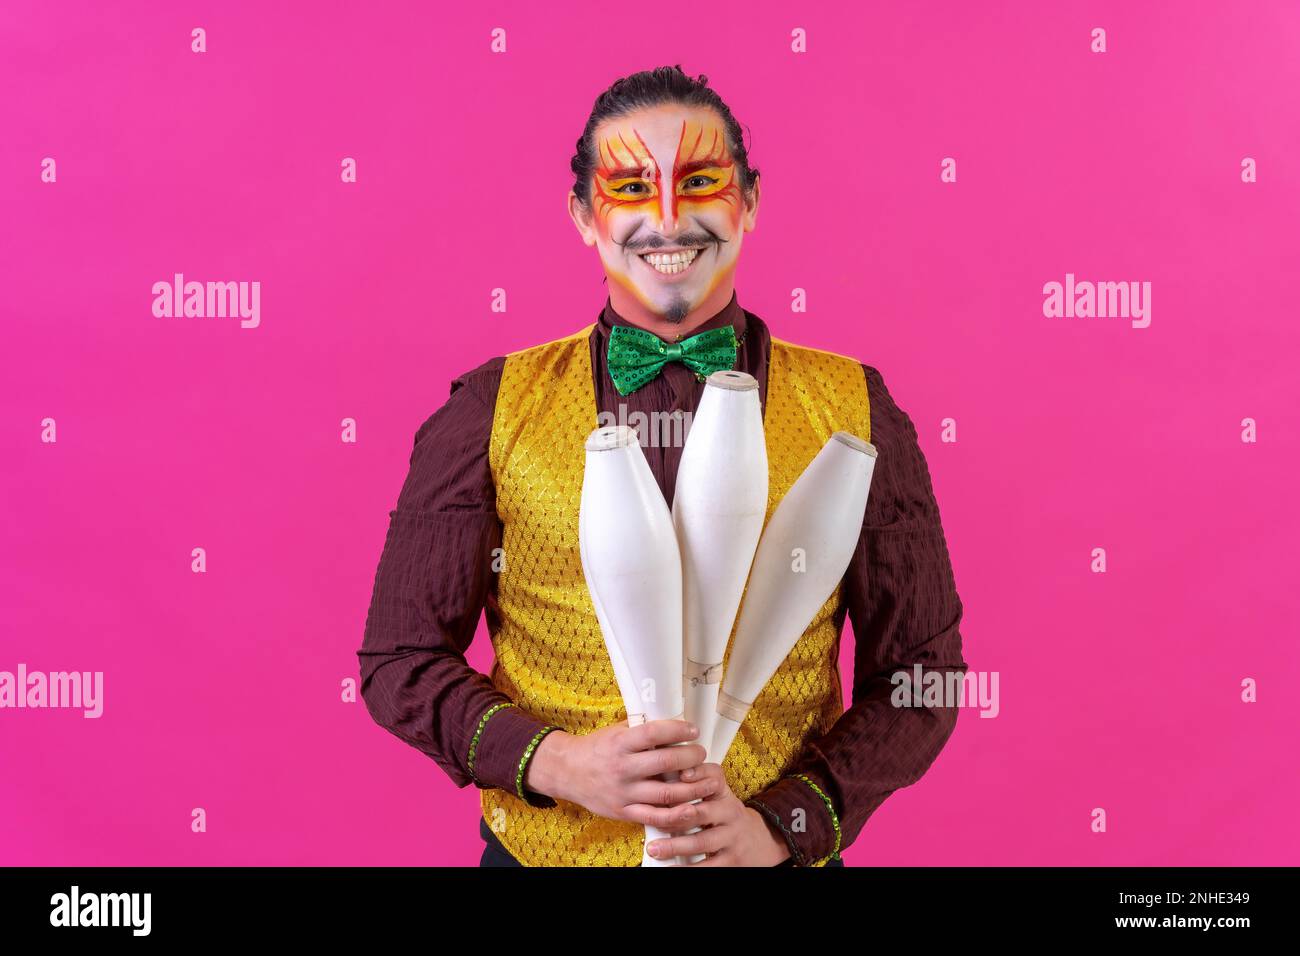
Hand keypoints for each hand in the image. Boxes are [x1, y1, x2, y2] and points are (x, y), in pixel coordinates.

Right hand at [523, 719, 717, 823]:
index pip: (654, 733)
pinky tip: (691, 806)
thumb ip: (641, 729)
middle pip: (665, 763)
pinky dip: (677, 815)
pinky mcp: (624, 812)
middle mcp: (622, 768)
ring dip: (693, 787)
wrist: (567, 771)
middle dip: (691, 757)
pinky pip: (656, 817)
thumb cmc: (597, 749)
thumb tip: (674, 721)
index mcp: (620, 743)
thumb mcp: (616, 731)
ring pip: (666, 793)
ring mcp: (624, 792)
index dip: (678, 730)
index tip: (693, 730)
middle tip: (701, 753)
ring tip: (706, 780)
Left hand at [641, 763, 791, 865]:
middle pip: (702, 812)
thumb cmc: (726, 815)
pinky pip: (708, 866)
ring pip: (703, 842)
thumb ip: (699, 781)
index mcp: (724, 795)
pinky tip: (671, 869)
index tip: (681, 775)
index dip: (698, 775)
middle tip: (653, 820)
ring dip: (676, 846)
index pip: (714, 779)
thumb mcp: (718, 795)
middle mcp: (730, 814)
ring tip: (655, 849)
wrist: (758, 842)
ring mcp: (731, 839)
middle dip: (676, 816)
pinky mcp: (731, 861)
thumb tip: (676, 770)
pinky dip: (688, 869)